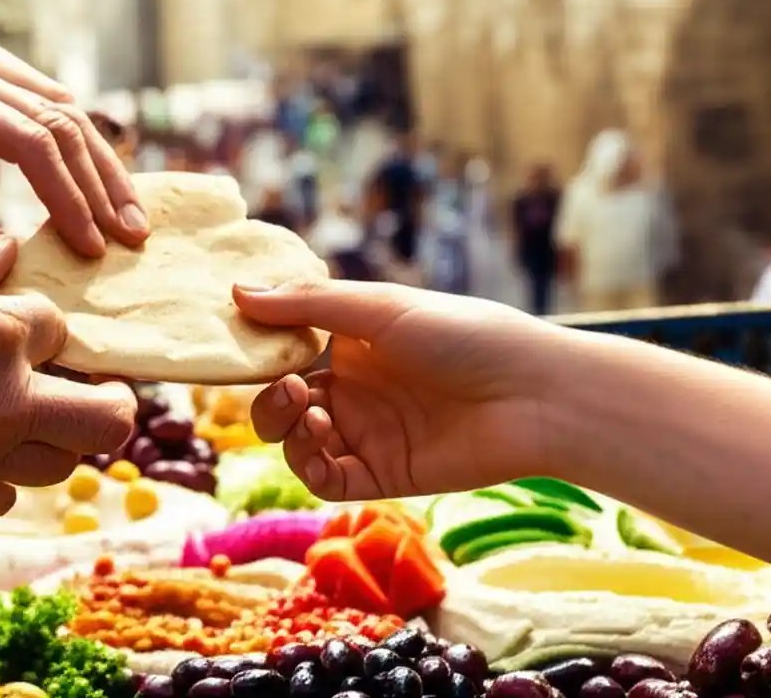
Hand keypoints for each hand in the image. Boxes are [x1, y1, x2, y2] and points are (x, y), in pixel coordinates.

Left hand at [0, 46, 147, 256]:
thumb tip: (14, 264)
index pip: (27, 140)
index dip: (67, 195)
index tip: (89, 245)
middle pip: (60, 121)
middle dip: (101, 184)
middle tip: (131, 237)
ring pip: (67, 111)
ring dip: (104, 168)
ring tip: (131, 219)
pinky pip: (55, 107)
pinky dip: (85, 149)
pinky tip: (106, 188)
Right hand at [0, 236, 135, 521]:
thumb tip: (12, 250)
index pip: (65, 330)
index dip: (47, 326)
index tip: (28, 327)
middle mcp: (2, 398)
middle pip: (109, 416)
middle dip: (107, 398)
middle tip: (86, 388)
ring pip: (64, 462)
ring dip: (55, 438)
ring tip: (23, 416)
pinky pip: (3, 497)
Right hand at [235, 281, 562, 500]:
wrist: (533, 395)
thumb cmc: (465, 334)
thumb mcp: (380, 308)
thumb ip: (307, 305)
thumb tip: (236, 293)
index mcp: (353, 345)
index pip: (286, 353)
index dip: (260, 354)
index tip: (240, 346)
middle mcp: (355, 390)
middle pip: (283, 404)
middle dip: (270, 400)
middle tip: (290, 390)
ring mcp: (366, 435)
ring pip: (295, 443)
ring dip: (286, 429)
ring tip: (310, 412)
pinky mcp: (380, 476)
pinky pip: (323, 479)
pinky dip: (308, 462)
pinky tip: (324, 438)